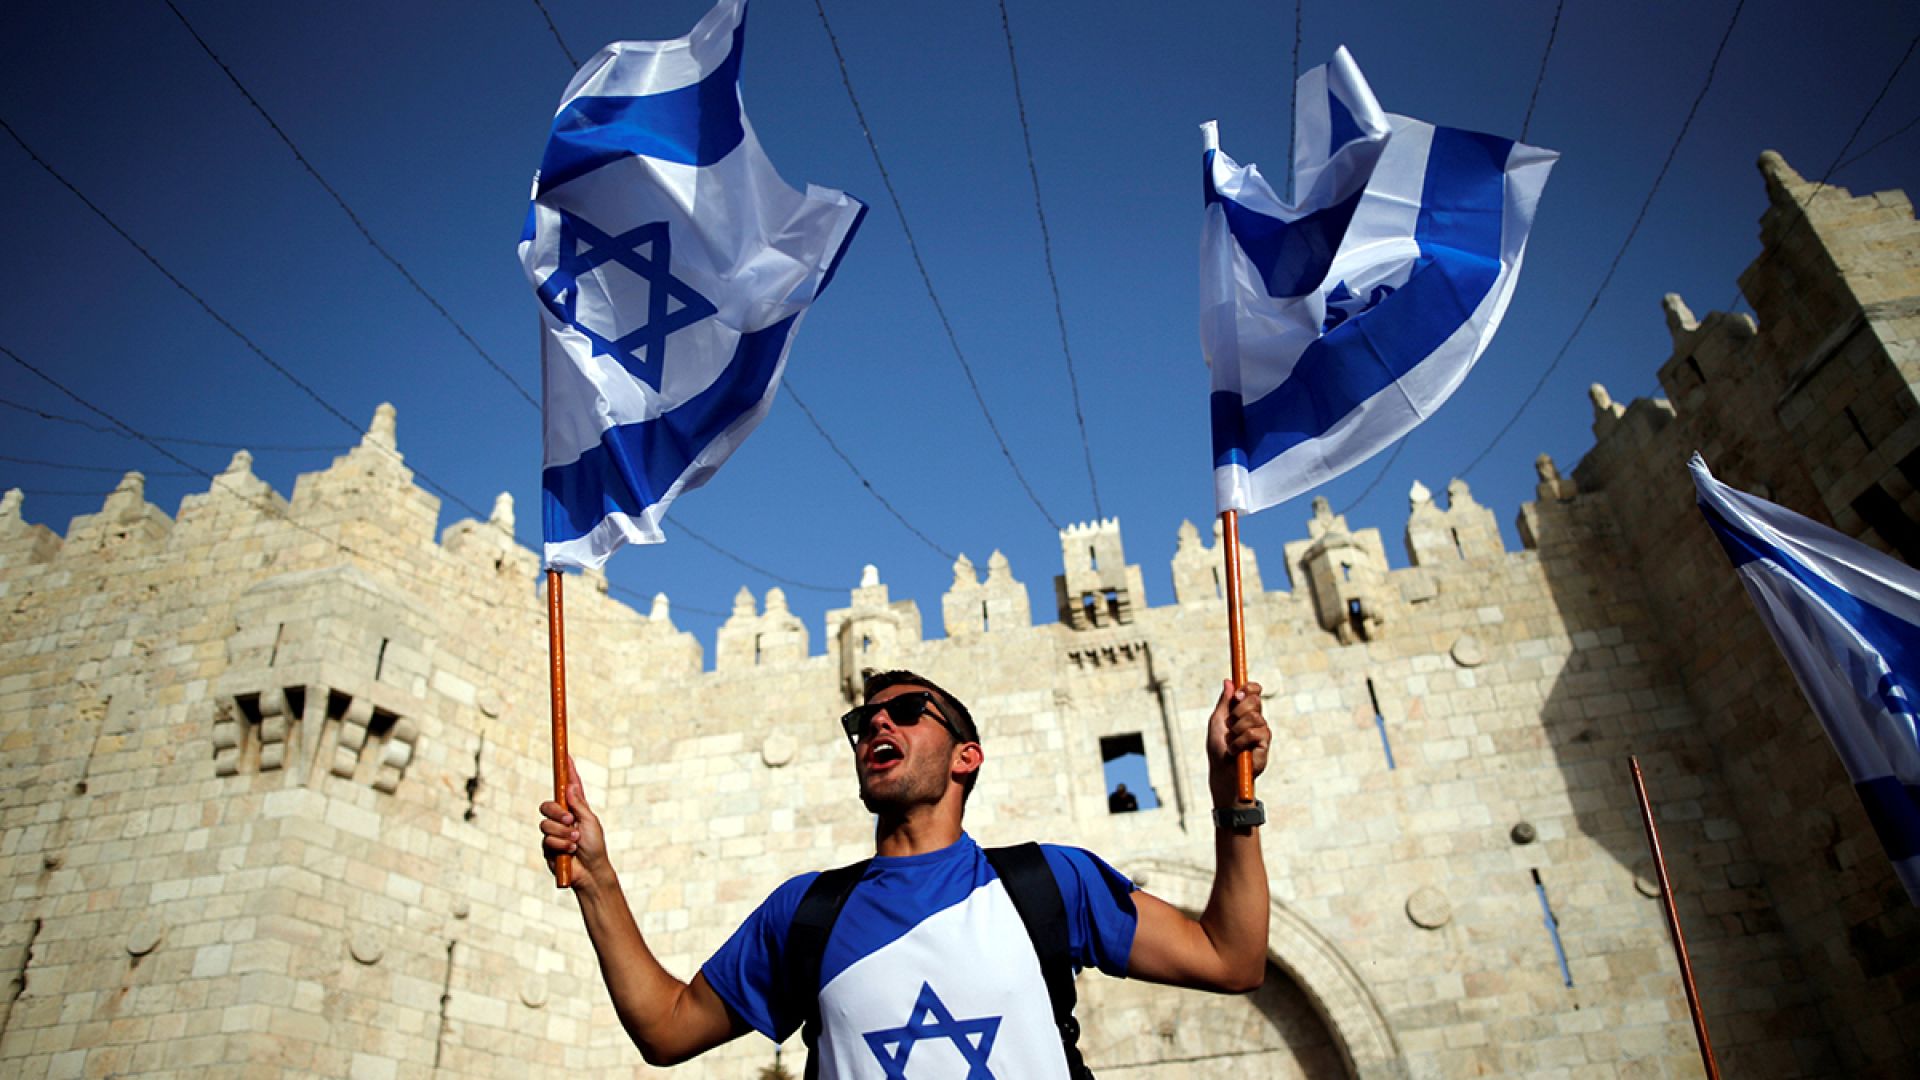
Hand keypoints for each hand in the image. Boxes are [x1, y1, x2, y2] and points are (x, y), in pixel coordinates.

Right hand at [539, 755, 611, 892]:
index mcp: (575, 809)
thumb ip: (579, 805)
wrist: (590, 871)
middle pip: (547, 805)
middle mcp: (562, 819)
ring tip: (575, 842)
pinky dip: (560, 844)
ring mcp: (553, 833)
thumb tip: (570, 786)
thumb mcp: (590, 822)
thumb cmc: (595, 846)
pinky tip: (569, 851)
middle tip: (570, 820)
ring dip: (563, 833)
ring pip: (546, 824)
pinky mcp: (548, 847)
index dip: (567, 772)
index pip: (568, 787)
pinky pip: (546, 840)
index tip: (566, 755)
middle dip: (557, 812)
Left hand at [1205, 679, 1268, 807]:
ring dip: (1236, 729)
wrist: (1222, 772)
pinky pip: (1254, 733)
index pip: (1253, 691)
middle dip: (1239, 709)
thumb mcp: (1217, 722)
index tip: (1238, 694)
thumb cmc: (1218, 749)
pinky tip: (1235, 750)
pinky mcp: (1265, 744)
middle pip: (1255, 699)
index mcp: (1244, 711)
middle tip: (1230, 722)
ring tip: (1231, 742)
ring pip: (1254, 717)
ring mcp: (1262, 731)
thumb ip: (1224, 702)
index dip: (1248, 688)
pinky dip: (1240, 741)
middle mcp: (1255, 718)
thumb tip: (1228, 681)